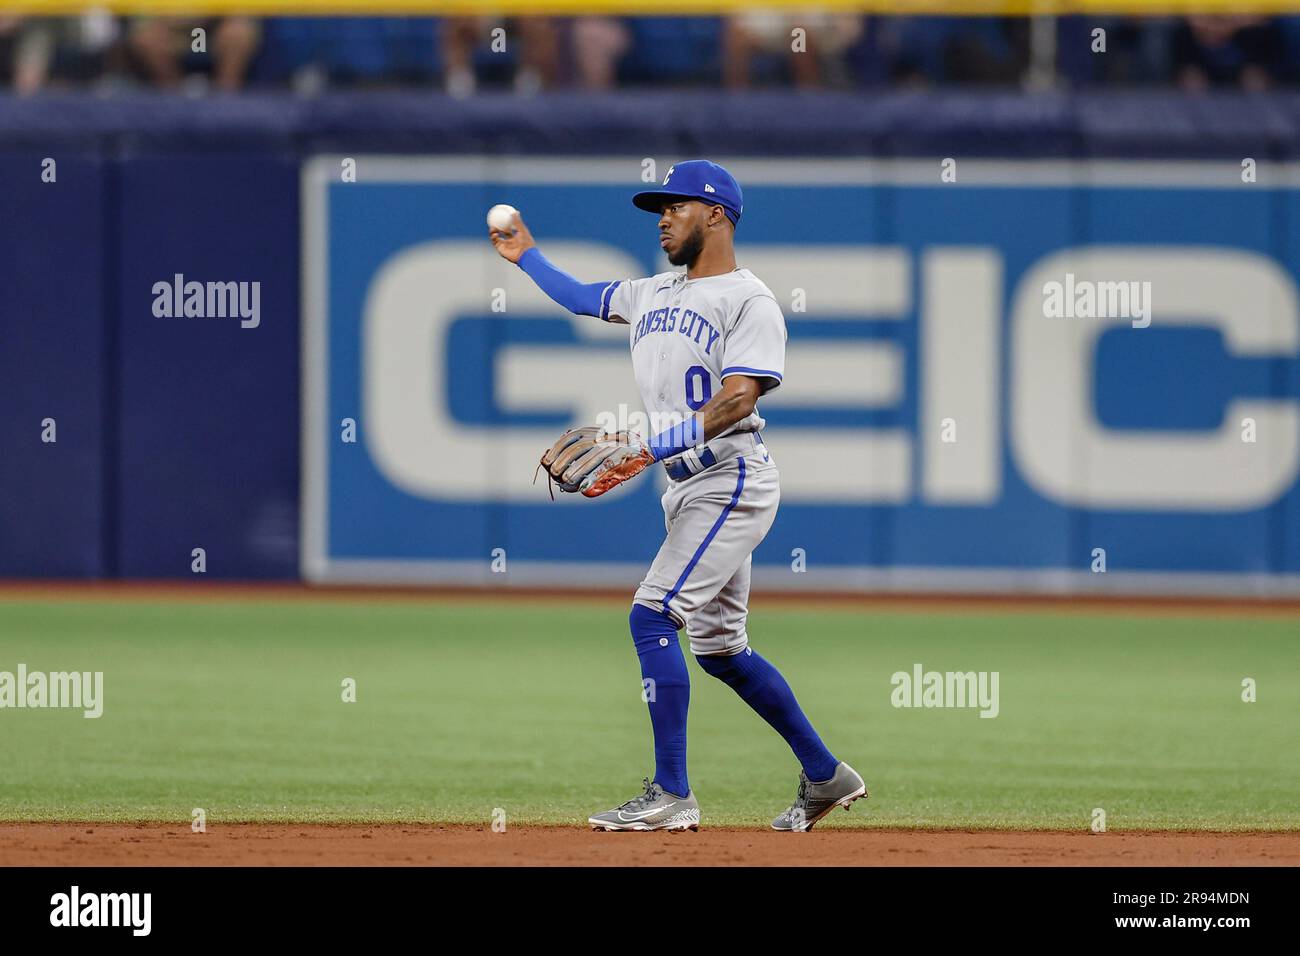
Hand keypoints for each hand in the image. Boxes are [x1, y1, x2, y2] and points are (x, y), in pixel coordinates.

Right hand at [489, 211, 535, 263]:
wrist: (525, 255)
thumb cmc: (526, 242)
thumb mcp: (522, 230)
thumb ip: (518, 222)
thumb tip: (515, 211)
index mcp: (515, 236)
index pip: (508, 228)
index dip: (504, 223)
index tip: (500, 216)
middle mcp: (510, 241)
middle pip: (501, 232)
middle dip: (496, 226)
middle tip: (493, 221)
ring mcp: (505, 246)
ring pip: (496, 237)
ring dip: (493, 232)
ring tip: (492, 227)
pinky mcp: (501, 250)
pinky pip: (495, 242)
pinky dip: (493, 237)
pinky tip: (495, 234)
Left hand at [537, 426, 653, 498]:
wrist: (642, 450)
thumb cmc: (613, 451)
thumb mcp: (595, 446)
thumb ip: (578, 453)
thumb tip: (556, 468)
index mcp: (592, 433)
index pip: (570, 438)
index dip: (556, 449)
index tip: (546, 460)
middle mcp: (601, 438)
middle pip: (578, 449)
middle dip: (563, 461)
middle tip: (555, 473)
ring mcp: (612, 447)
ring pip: (591, 458)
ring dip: (577, 471)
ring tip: (566, 480)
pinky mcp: (622, 457)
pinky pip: (606, 468)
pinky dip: (594, 478)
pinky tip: (584, 487)